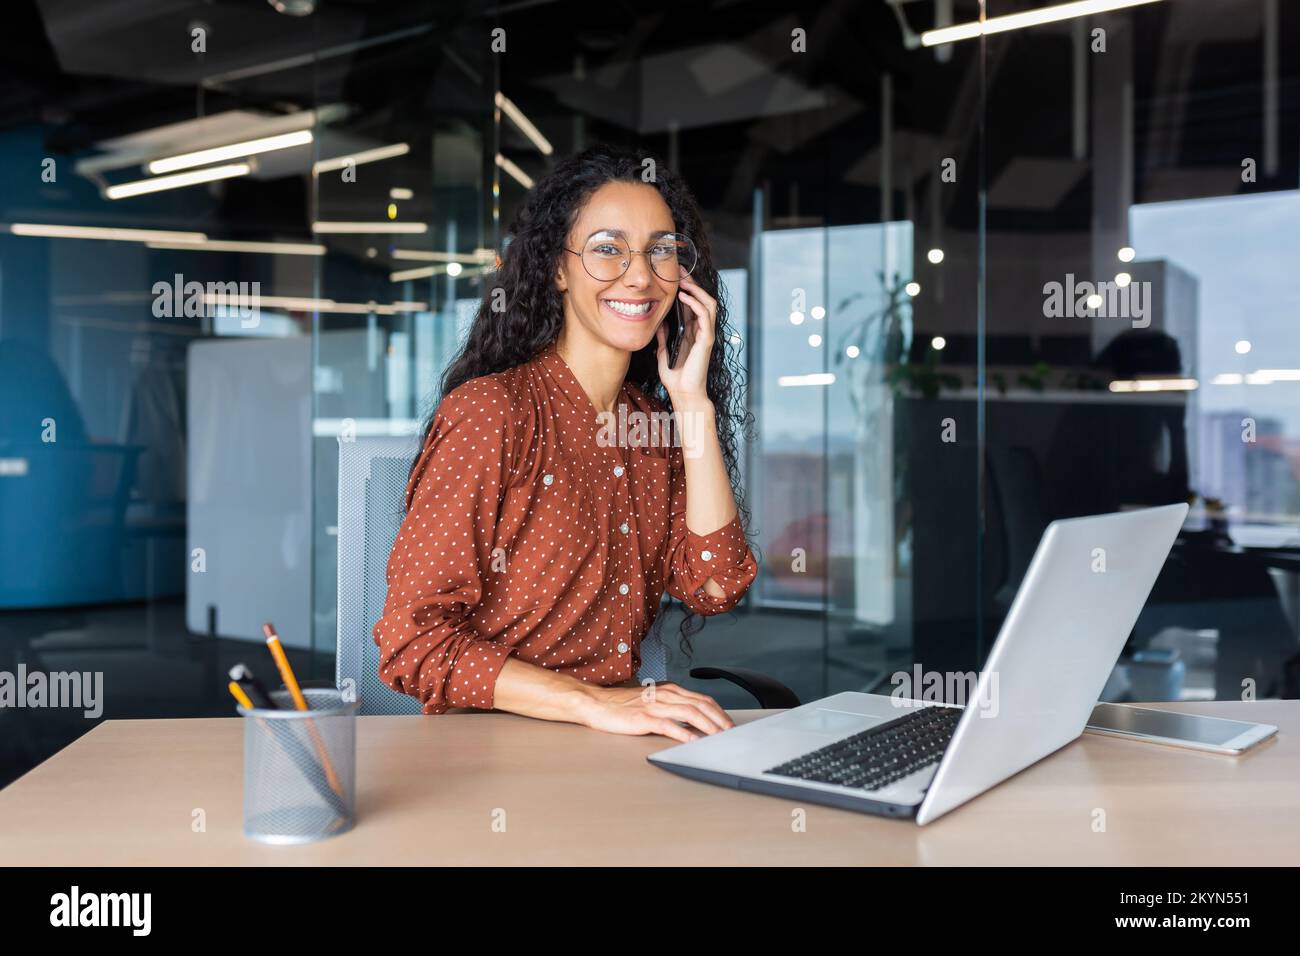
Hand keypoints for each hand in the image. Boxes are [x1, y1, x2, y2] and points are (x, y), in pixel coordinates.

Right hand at [577, 681, 734, 742]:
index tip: (730, 725)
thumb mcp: (653, 701)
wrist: (597, 704)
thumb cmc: (623, 706)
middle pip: (702, 705)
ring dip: (708, 726)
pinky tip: (694, 742)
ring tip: (720, 738)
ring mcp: (656, 706)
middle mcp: (666, 695)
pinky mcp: (645, 718)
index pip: (703, 700)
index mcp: (670, 690)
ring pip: (690, 713)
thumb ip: (672, 707)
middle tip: (732, 734)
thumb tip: (693, 721)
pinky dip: (685, 733)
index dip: (720, 713)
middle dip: (720, 720)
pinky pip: (670, 726)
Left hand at [656, 274, 715, 408]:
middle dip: (692, 283)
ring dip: (696, 290)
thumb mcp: (663, 352)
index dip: (686, 288)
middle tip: (680, 270)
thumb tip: (658, 322)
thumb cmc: (675, 378)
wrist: (683, 394)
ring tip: (683, 281)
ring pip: (708, 304)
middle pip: (702, 299)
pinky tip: (684, 297)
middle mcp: (701, 331)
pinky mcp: (707, 340)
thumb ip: (663, 337)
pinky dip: (696, 304)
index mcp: (692, 332)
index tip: (674, 275)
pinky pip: (705, 316)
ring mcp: (706, 334)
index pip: (693, 304)